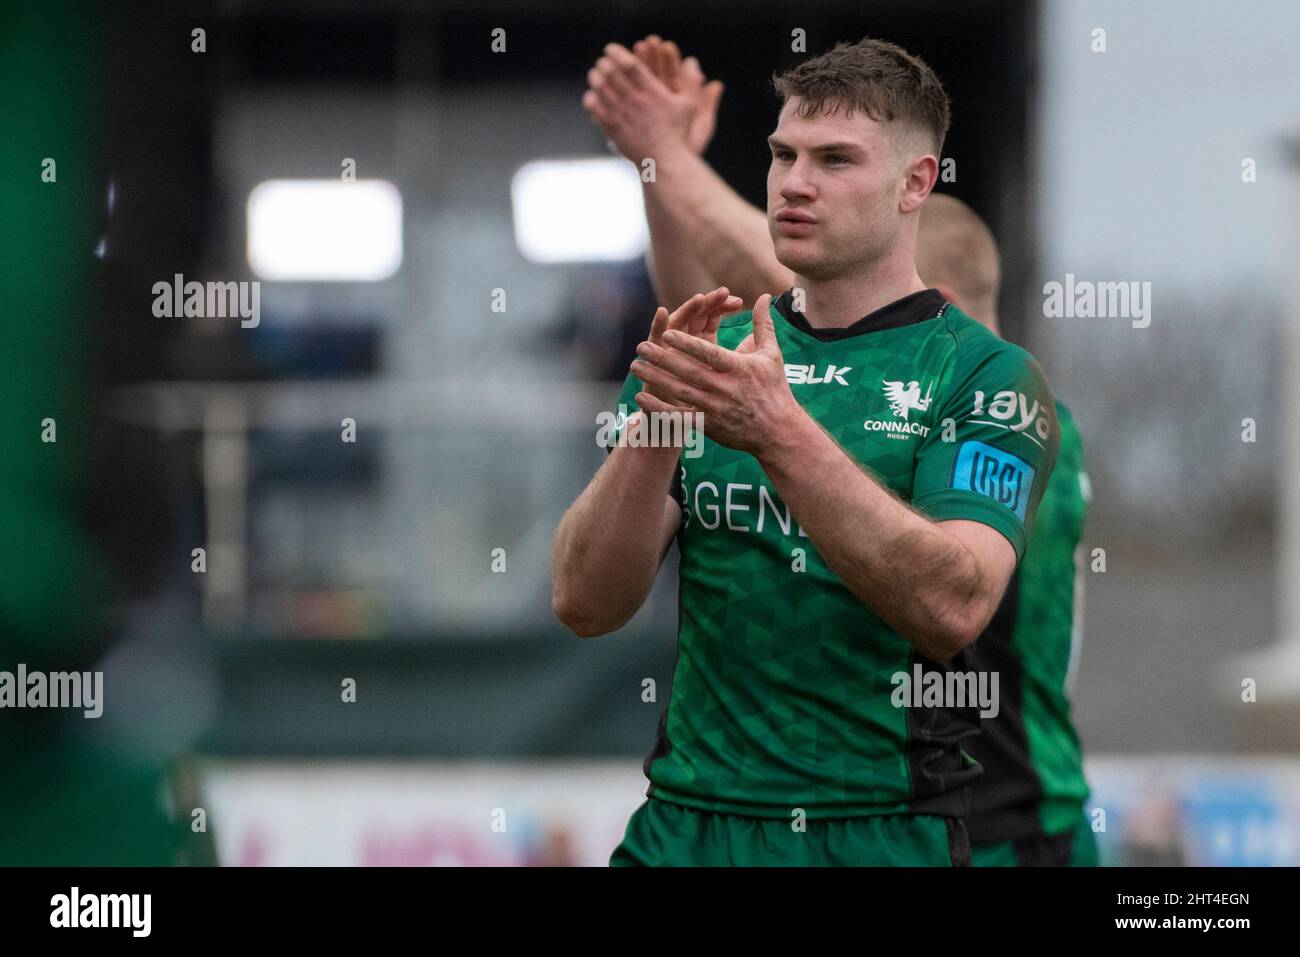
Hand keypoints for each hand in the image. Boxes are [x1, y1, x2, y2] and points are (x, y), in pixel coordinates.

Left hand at [583, 41, 717, 161]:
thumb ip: (688, 82)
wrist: (663, 162)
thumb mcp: (688, 106)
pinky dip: (591, 99)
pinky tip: (591, 95)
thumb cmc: (677, 133)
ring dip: (595, 78)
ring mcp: (623, 115)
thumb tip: (693, 62)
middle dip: (604, 63)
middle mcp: (636, 101)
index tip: (611, 48)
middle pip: (613, 74)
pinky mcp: (613, 128)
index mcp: (653, 92)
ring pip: (602, 89)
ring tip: (594, 74)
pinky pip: (596, 109)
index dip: (618, 53)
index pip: (631, 65)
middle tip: (601, 61)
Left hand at [630, 294, 801, 455]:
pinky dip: (659, 409)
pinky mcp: (709, 426)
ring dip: (656, 379)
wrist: (779, 432)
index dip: (687, 344)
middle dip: (662, 359)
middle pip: (689, 371)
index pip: (709, 353)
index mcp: (740, 369)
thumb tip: (764, 296)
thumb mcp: (771, 354)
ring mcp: (716, 409)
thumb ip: (763, 324)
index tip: (666, 333)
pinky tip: (641, 399)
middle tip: (641, 346)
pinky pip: (679, 418)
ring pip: (680, 392)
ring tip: (635, 366)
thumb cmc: (775, 388)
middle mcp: (726, 389)